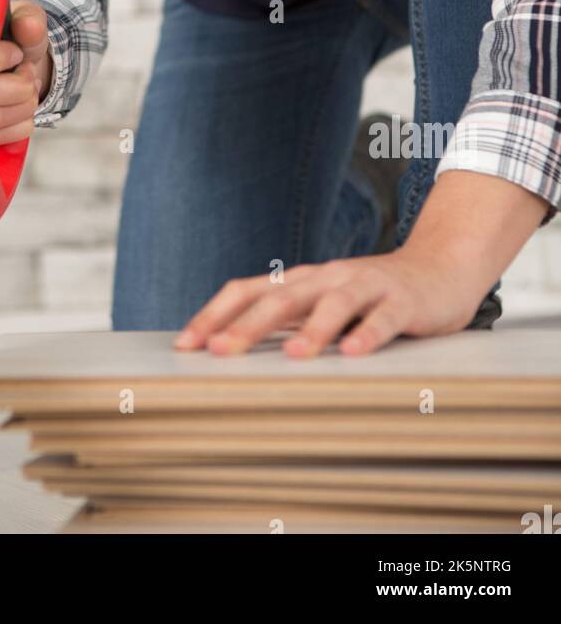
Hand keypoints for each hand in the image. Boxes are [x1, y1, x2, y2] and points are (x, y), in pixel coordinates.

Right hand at [0, 0, 53, 143]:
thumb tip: (29, 26)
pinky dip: (15, 125)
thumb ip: (30, 20)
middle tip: (29, 74)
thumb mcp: (27, 20)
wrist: (14, 64)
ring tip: (28, 90)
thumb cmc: (13, 36)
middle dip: (15, 86)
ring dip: (20, 106)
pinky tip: (19, 108)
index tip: (16, 56)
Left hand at [173, 248, 485, 358]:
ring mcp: (364, 286)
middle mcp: (326, 278)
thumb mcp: (319, 304)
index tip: (186, 344)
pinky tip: (354, 354)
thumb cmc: (368, 296)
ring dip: (312, 329)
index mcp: (300, 280)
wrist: (437, 269)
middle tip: (219, 352)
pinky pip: (383, 318)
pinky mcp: (401, 300)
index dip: (215, 314)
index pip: (247, 290)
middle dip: (248, 326)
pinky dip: (368, 334)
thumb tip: (228, 349)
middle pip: (281, 297)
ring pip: (334, 304)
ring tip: (293, 356)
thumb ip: (284, 322)